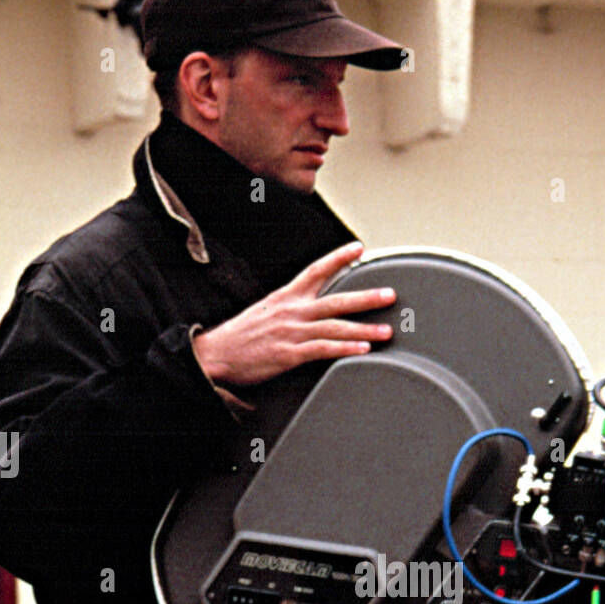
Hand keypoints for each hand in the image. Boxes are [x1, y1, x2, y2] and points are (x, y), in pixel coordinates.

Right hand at [193, 242, 394, 387]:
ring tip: (386, 331)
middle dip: (366, 297)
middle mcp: (291, 311)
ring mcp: (291, 332)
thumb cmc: (240, 337)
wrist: (214, 355)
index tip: (359, 248)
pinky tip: (362, 351)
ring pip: (334, 326)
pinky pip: (322, 350)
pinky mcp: (288, 355)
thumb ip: (291, 308)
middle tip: (390, 294)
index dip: (338, 258)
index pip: (316, 270)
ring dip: (363, 329)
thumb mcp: (266, 312)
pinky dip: (344, 349)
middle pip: (335, 300)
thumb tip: (311, 308)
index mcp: (285, 297)